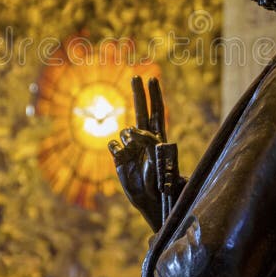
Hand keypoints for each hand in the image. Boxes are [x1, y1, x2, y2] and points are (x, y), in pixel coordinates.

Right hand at [108, 76, 166, 231]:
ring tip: (138, 156)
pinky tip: (121, 156)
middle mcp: (144, 139)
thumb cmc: (161, 183)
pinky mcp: (119, 157)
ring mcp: (131, 147)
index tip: (152, 79)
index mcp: (157, 137)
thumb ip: (148, 143)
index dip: (154, 95)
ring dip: (130, 139)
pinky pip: (114, 144)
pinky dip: (117, 147)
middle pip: (141, 111)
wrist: (151, 200)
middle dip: (138, 93)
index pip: (156, 111)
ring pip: (125, 131)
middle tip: (136, 76)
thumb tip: (131, 131)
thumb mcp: (159, 161)